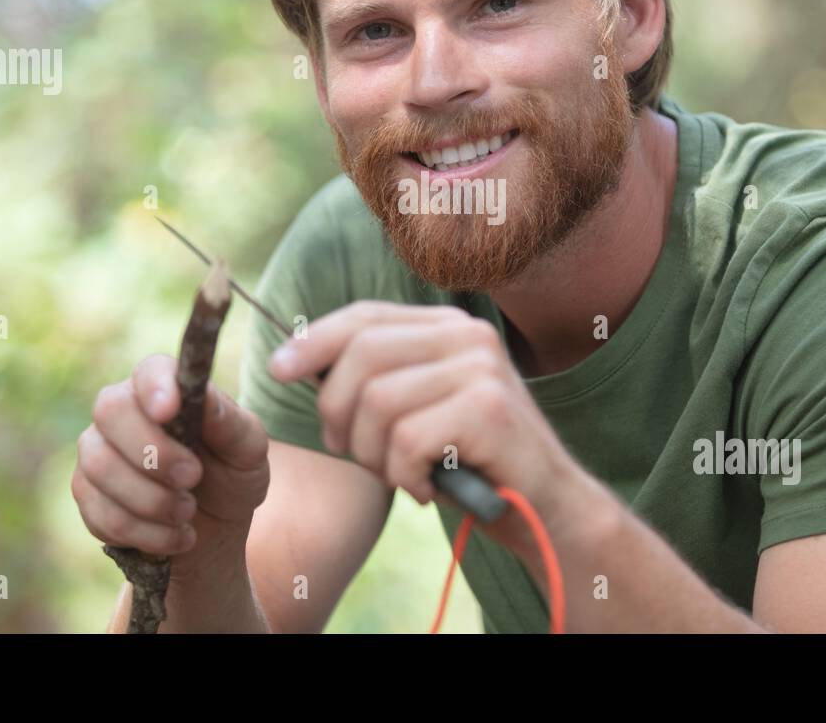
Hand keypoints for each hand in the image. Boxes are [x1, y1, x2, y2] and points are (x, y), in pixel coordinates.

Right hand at [72, 353, 270, 579]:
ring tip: (188, 513)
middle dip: (153, 452)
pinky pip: (100, 512)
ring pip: (99, 466)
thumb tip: (205, 397)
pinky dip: (145, 532)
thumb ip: (231, 423)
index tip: (169, 412)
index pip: (149, 371)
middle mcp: (122, 411)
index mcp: (166, 388)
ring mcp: (97, 451)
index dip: (154, 388)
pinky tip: (176, 536)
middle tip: (193, 477)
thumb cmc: (232, 476)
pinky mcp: (87, 495)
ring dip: (151, 499)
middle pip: (110, 411)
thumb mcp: (248, 452)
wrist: (214, 530)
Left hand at [267, 301, 591, 559]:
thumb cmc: (470, 462)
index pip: (365, 317)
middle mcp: (468, 335)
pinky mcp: (488, 410)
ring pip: (378, 402)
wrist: (547, 509)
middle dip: (338, 413)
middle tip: (355, 453)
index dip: (314, 341)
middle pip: (362, 357)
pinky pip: (406, 441)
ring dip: (374, 454)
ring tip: (401, 473)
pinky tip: (427, 488)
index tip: (278, 369)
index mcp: (448, 327)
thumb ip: (377, 378)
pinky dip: (403, 476)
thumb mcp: (418, 409)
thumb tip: (296, 362)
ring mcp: (481, 369)